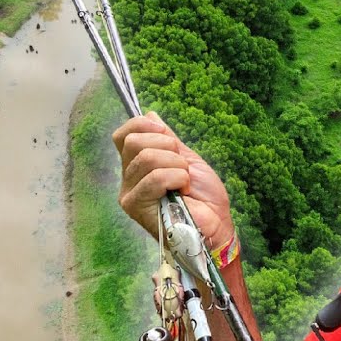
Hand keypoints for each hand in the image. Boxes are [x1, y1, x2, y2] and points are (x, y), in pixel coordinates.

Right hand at [112, 113, 234, 246]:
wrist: (217, 225)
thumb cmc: (205, 198)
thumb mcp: (187, 158)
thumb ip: (168, 139)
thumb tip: (150, 114)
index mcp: (138, 166)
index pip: (123, 135)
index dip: (142, 125)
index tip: (166, 132)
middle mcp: (128, 179)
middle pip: (134, 142)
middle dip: (167, 146)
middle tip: (182, 165)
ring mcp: (129, 193)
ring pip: (146, 158)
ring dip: (176, 165)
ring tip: (185, 181)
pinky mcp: (135, 207)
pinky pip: (153, 178)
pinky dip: (176, 178)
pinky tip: (183, 191)